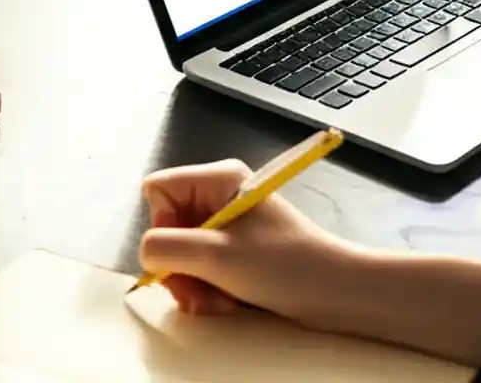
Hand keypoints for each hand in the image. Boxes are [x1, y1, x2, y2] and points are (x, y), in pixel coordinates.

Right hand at [138, 158, 356, 326]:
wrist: (335, 291)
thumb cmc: (285, 265)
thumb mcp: (218, 257)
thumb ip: (168, 248)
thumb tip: (145, 252)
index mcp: (218, 179)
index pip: (158, 190)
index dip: (161, 225)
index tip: (183, 253)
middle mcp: (220, 195)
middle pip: (167, 225)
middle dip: (178, 265)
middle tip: (196, 292)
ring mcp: (228, 223)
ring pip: (181, 252)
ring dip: (191, 283)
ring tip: (216, 301)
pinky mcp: (236, 249)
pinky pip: (200, 266)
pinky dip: (206, 288)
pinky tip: (224, 302)